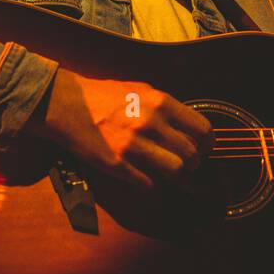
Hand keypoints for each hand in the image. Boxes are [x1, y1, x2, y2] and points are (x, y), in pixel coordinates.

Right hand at [27, 69, 212, 205]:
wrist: (66, 103)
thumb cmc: (104, 96)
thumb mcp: (141, 90)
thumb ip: (166, 107)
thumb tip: (189, 127)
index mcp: (160, 102)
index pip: (202, 129)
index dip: (207, 144)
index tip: (203, 149)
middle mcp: (150, 122)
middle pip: (192, 154)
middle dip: (193, 164)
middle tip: (187, 165)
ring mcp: (133, 145)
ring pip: (175, 171)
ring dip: (176, 177)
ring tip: (169, 174)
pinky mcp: (117, 164)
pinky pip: (149, 183)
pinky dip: (151, 184)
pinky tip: (145, 177)